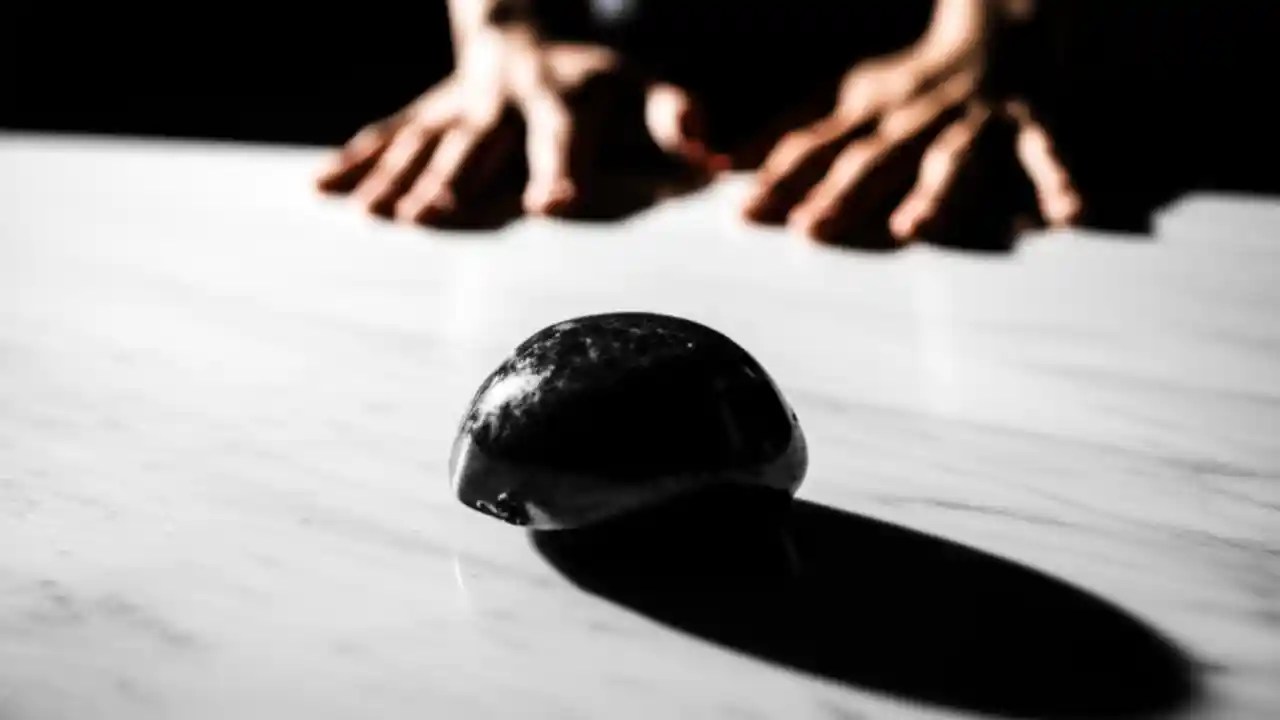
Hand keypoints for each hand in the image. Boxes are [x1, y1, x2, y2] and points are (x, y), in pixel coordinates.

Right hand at [316, 26, 719, 223]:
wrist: (521, 27)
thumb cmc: (598, 78)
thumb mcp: (644, 84)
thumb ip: (677, 117)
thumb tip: (713, 161)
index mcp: (563, 97)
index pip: (562, 137)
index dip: (559, 170)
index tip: (553, 207)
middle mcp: (503, 101)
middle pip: (477, 144)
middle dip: (455, 180)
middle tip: (429, 217)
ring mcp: (456, 107)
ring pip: (425, 144)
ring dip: (398, 177)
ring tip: (376, 216)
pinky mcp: (424, 114)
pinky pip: (387, 135)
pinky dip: (355, 161)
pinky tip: (322, 190)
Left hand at [742, 0, 1080, 244]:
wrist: (1002, 12)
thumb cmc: (915, 74)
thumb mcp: (846, 96)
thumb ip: (788, 135)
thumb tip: (723, 165)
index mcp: (870, 109)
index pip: (817, 147)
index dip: (778, 179)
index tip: (742, 215)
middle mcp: (915, 117)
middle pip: (875, 159)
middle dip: (843, 194)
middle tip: (810, 231)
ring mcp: (973, 120)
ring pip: (951, 158)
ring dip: (934, 193)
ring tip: (915, 230)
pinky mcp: (1030, 120)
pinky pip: (1049, 151)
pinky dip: (1060, 180)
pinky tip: (1068, 217)